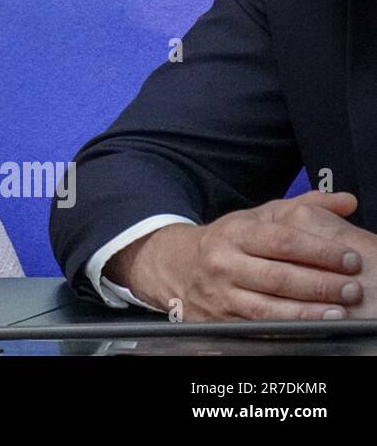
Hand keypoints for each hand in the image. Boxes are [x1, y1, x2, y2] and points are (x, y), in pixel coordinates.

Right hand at [107, 191, 369, 320]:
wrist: (176, 266)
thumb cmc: (229, 241)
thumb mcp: (258, 217)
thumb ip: (303, 208)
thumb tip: (346, 201)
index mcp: (235, 233)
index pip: (282, 240)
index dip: (320, 251)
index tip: (350, 258)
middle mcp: (223, 263)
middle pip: (278, 277)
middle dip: (320, 284)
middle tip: (354, 288)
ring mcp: (219, 295)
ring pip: (267, 308)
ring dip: (307, 312)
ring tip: (340, 312)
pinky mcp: (219, 321)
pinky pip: (256, 328)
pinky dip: (285, 329)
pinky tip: (310, 329)